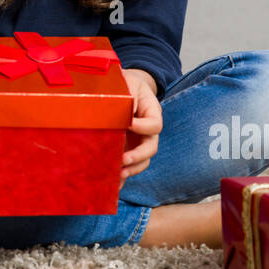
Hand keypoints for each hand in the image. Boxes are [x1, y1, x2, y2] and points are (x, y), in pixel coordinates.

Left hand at [120, 68, 162, 184]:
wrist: (125, 88)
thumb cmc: (127, 84)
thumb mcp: (128, 83)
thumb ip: (127, 95)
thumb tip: (119, 109)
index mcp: (152, 113)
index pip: (154, 124)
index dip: (143, 126)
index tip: (128, 123)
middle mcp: (148, 131)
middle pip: (151, 147)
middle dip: (138, 156)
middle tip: (123, 159)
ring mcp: (139, 142)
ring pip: (142, 161)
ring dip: (132, 169)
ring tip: (119, 175)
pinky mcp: (128, 149)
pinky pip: (129, 166)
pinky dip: (122, 177)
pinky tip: (113, 186)